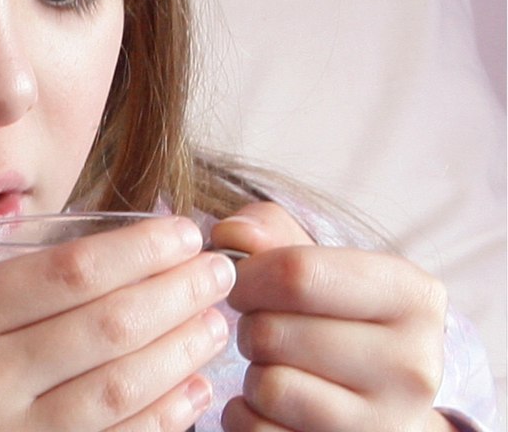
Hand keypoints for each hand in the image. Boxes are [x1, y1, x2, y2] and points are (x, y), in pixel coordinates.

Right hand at [0, 202, 235, 431]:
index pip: (64, 273)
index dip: (137, 251)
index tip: (180, 232)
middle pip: (105, 324)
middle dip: (176, 293)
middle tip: (220, 272)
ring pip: (120, 387)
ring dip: (181, 352)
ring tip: (215, 325)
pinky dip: (160, 421)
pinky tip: (190, 396)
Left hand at [211, 203, 453, 431]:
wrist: (381, 400)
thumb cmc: (339, 317)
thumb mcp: (322, 263)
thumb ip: (270, 233)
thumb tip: (231, 234)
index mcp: (414, 297)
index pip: (298, 273)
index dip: (248, 275)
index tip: (241, 281)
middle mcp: (414, 364)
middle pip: (274, 332)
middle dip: (251, 325)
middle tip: (266, 328)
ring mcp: (386, 421)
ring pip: (268, 385)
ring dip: (251, 372)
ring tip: (277, 364)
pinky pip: (258, 429)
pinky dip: (247, 414)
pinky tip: (273, 404)